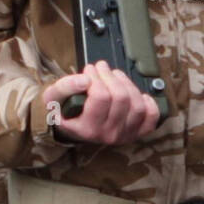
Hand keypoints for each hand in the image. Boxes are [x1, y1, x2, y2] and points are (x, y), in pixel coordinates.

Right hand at [43, 60, 159, 144]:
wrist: (70, 127)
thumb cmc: (62, 112)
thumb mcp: (52, 98)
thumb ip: (65, 86)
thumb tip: (85, 79)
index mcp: (87, 129)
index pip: (101, 97)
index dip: (96, 77)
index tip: (89, 69)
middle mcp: (108, 135)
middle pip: (121, 98)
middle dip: (111, 76)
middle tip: (101, 68)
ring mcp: (125, 135)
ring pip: (137, 105)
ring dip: (127, 84)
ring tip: (115, 76)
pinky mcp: (136, 132)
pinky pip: (151, 117)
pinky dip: (148, 103)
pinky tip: (137, 94)